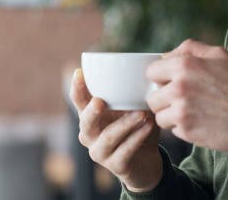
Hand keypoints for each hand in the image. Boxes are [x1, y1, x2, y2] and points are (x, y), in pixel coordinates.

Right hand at [70, 68, 162, 192]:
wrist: (147, 161)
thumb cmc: (137, 127)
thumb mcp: (134, 106)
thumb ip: (134, 89)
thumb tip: (151, 60)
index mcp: (91, 116)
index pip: (79, 101)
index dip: (77, 88)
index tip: (80, 73)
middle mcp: (90, 135)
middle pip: (85, 123)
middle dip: (91, 112)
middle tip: (100, 102)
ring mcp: (100, 152)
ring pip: (108, 137)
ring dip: (125, 124)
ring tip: (142, 113)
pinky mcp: (116, 166)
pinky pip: (125, 150)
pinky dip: (137, 137)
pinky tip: (148, 125)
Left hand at [146, 39, 227, 150]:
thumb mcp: (220, 54)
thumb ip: (190, 49)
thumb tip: (167, 55)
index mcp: (184, 65)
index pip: (152, 72)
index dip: (161, 78)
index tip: (171, 83)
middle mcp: (178, 87)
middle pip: (152, 96)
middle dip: (164, 99)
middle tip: (184, 100)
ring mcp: (181, 111)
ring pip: (160, 116)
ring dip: (172, 116)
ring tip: (193, 112)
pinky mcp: (187, 132)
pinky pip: (173, 130)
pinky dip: (183, 128)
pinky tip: (201, 122)